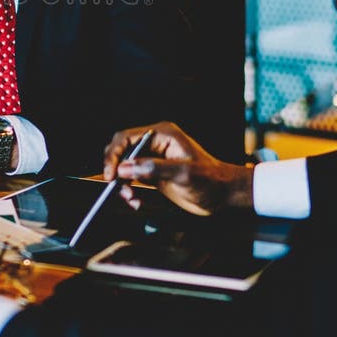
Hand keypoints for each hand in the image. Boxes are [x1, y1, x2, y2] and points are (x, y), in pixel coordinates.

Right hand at [103, 122, 252, 215]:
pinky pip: (133, 179)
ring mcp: (153, 159)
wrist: (225, 195)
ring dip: (122, 184)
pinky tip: (136, 201)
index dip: (114, 155)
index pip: (126, 138)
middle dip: (116, 170)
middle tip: (116, 188)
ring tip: (131, 199)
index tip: (111, 175)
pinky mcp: (154, 174)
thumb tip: (124, 169)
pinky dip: (130, 190)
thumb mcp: (183, 174)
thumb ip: (153, 169)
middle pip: (122, 151)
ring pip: (124, 167)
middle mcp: (154, 144)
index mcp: (161, 135)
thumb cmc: (211, 180)